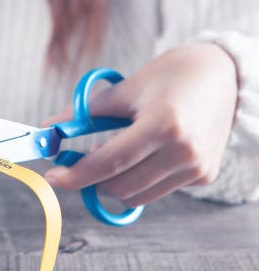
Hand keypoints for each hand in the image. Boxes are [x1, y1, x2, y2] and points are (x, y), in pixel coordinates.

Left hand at [42, 43, 237, 206]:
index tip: (53, 176)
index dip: (76, 174)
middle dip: (92, 178)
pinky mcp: (205, 175)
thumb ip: (84, 114)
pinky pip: (158, 189)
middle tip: (83, 157)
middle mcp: (184, 151)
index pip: (109, 163)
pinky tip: (146, 153)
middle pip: (120, 186)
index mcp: (163, 125)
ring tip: (117, 150)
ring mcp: (197, 167)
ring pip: (137, 195)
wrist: (223, 74)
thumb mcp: (124, 90)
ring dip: (115, 181)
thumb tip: (47, 129)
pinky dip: (141, 178)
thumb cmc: (169, 76)